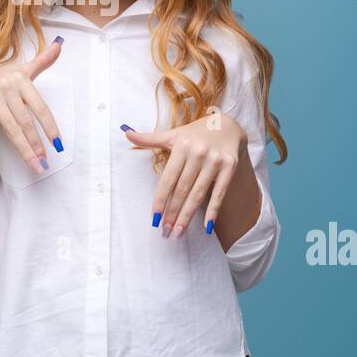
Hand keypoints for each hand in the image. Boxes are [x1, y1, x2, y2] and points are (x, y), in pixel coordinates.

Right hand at [0, 36, 65, 175]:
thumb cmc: (1, 79)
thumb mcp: (22, 69)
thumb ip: (42, 61)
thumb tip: (60, 44)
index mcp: (21, 79)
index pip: (40, 108)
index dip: (50, 127)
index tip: (58, 145)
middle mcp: (7, 87)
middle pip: (26, 121)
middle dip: (36, 143)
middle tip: (44, 162)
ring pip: (11, 127)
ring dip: (23, 148)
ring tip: (33, 164)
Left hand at [122, 111, 245, 238]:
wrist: (228, 124)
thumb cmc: (195, 133)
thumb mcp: (173, 134)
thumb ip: (149, 138)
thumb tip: (126, 132)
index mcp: (182, 145)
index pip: (168, 179)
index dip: (161, 200)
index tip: (154, 218)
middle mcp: (198, 153)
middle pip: (182, 189)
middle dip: (172, 212)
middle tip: (165, 232)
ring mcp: (215, 160)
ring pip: (199, 194)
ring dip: (187, 215)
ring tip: (178, 232)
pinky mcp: (230, 166)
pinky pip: (220, 192)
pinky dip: (213, 210)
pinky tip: (207, 226)